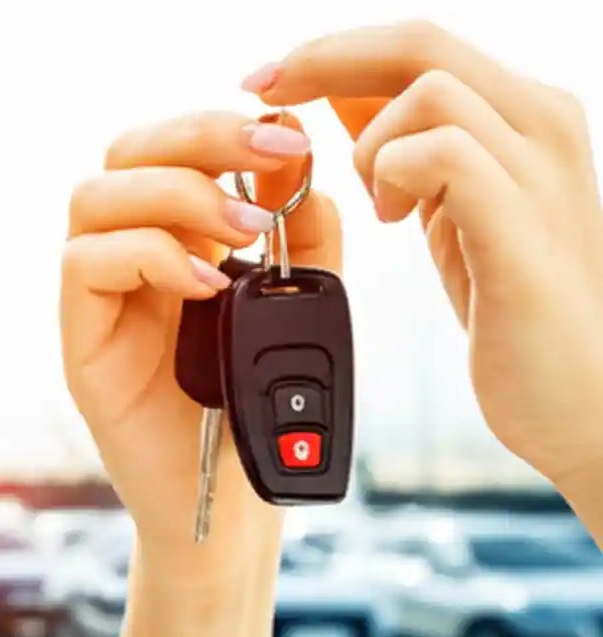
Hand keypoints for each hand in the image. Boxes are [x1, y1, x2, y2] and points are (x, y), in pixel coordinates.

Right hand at [61, 112, 339, 567]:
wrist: (232, 508)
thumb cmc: (255, 412)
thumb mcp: (296, 310)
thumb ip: (302, 239)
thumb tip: (300, 165)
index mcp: (174, 240)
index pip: (169, 148)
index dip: (222, 126)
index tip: (291, 136)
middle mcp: (125, 258)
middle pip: (122, 154)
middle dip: (198, 139)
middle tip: (267, 157)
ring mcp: (99, 299)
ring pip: (93, 198)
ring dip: (176, 196)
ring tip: (245, 230)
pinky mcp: (82, 343)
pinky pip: (84, 265)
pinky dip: (150, 256)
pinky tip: (207, 283)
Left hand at [244, 20, 602, 483]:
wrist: (582, 396)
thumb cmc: (514, 305)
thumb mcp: (448, 206)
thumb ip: (408, 146)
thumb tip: (344, 91)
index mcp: (523, 116)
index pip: (418, 43)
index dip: (334, 50)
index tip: (270, 78)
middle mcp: (541, 125)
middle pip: (419, 43)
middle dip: (324, 62)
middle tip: (264, 94)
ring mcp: (539, 171)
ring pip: (430, 90)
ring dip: (371, 143)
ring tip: (378, 204)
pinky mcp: (520, 226)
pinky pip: (443, 153)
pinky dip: (395, 174)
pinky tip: (394, 217)